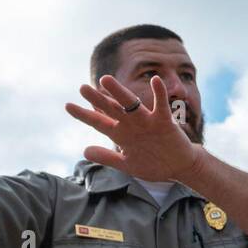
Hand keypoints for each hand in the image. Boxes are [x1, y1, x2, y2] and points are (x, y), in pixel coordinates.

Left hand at [65, 74, 201, 181]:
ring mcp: (148, 121)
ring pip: (131, 104)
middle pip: (112, 109)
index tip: (68, 106)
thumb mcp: (128, 165)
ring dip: (119, 92)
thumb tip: (84, 151)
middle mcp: (132, 125)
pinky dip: (159, 94)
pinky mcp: (164, 122)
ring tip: (105, 80)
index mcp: (122, 135)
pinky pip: (161, 106)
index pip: (100, 122)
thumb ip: (107, 158)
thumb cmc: (155, 165)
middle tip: (82, 88)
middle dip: (97, 99)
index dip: (84, 115)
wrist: (179, 167)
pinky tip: (155, 80)